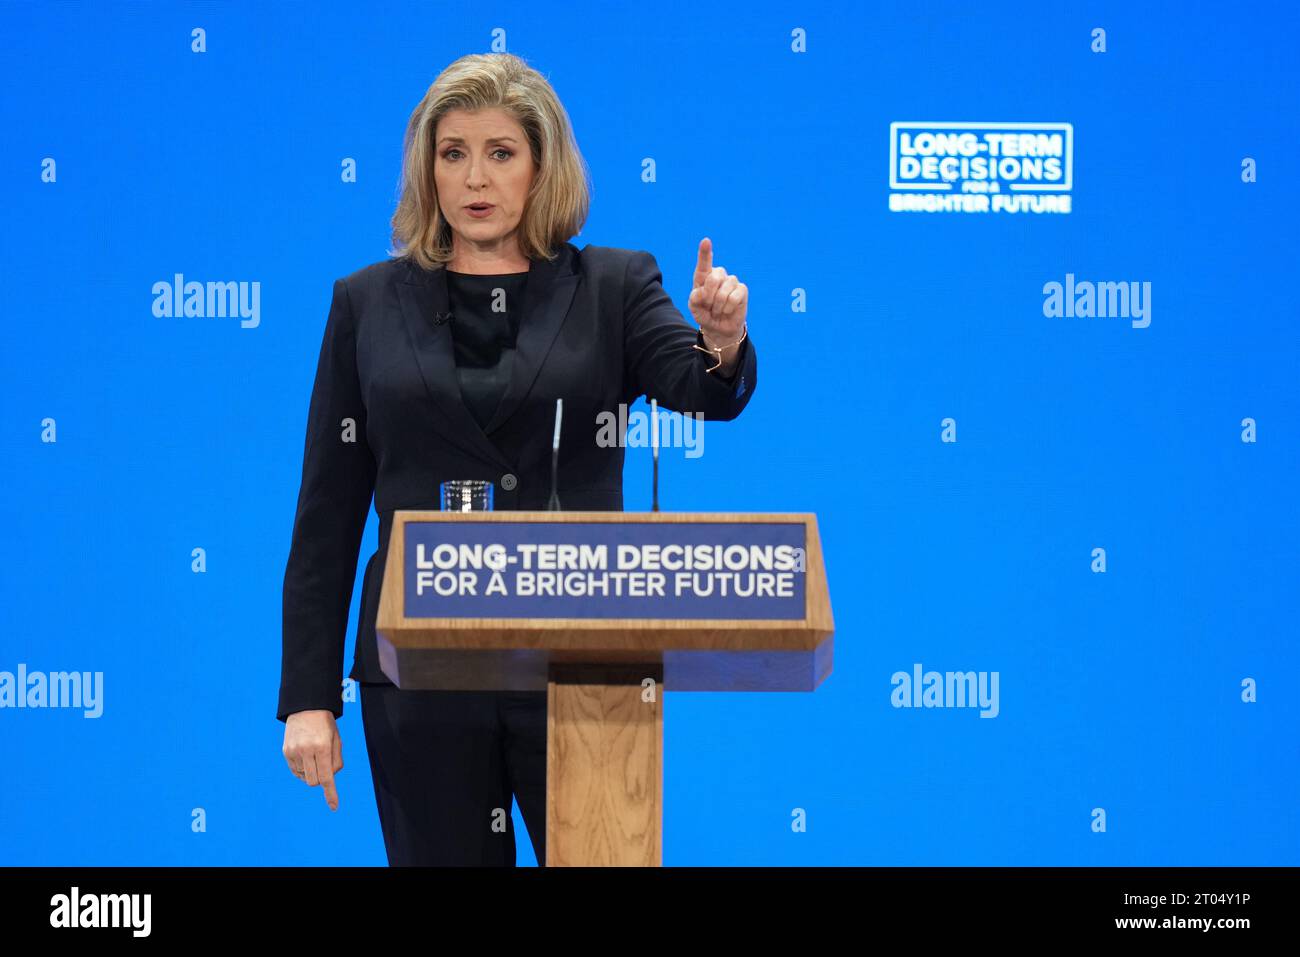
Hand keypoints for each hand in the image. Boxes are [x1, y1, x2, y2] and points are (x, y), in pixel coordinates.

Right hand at [283, 709, 342, 810]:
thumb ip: (336, 761)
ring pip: (303, 777)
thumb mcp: (337, 740)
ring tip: (314, 756)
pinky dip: (302, 769)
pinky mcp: (286, 751)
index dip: (331, 793)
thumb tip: (330, 779)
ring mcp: (294, 751)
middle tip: (324, 765)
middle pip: (314, 781)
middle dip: (320, 779)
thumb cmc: (325, 725)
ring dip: (310, 772)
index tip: (334, 807)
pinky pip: (295, 770)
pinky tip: (305, 757)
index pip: (327, 777)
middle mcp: (307, 750)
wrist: (306, 707)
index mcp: (323, 747)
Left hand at [687, 237, 747, 361]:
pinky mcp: (742, 289)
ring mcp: (731, 281)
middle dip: (708, 297)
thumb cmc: (705, 313)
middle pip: (713, 279)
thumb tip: (703, 291)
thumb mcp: (694, 308)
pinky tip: (727, 310)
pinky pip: (734, 298)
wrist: (718, 327)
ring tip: (717, 310)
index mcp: (703, 276)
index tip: (706, 241)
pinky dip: (728, 308)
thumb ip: (695, 298)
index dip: (705, 252)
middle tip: (708, 306)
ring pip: (724, 292)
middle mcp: (718, 275)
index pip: (704, 264)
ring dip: (718, 306)